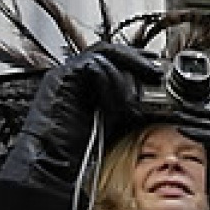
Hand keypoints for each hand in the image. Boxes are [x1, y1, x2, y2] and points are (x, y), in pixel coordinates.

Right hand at [0, 43, 161, 192]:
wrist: (54, 159)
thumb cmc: (81, 146)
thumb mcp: (114, 120)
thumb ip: (127, 104)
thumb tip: (151, 99)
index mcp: (84, 81)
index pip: (111, 57)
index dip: (135, 59)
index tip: (155, 67)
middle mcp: (74, 73)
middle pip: (108, 50)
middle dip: (136, 60)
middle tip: (154, 72)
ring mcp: (66, 74)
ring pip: (103, 56)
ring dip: (125, 78)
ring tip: (134, 100)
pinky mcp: (62, 79)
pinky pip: (93, 67)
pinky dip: (111, 84)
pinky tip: (117, 105)